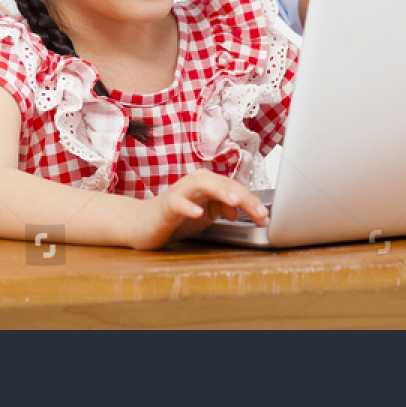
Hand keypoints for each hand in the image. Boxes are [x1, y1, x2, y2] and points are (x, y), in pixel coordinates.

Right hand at [130, 170, 268, 249]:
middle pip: (222, 182)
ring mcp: (179, 193)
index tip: (265, 217)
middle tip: (260, 213)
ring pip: (201, 184)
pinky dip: (188, 207)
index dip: (252, 201)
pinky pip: (177, 203)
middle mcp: (194, 183)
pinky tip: (198, 214)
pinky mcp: (165, 207)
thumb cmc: (175, 217)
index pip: (234, 188)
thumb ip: (223, 208)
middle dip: (244, 197)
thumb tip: (239, 210)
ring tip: (234, 202)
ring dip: (219, 191)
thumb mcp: (205, 214)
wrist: (140, 224)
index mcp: (207, 184)